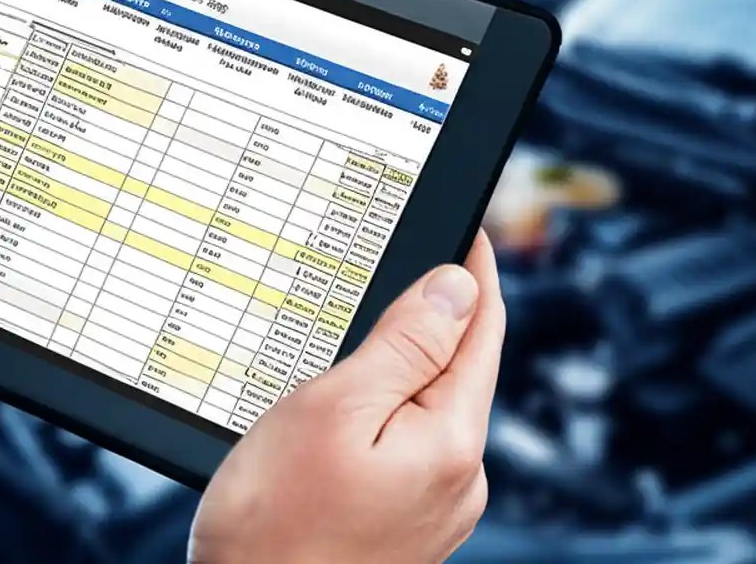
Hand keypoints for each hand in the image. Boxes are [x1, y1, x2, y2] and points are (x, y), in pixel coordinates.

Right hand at [190, 232, 503, 563]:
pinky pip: (405, 448)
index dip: (476, 273)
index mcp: (451, 442)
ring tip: (352, 346)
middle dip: (430, 321)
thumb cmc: (273, 524)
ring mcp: (434, 509)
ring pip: (427, 410)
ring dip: (399, 369)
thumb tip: (458, 287)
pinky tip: (341, 415)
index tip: (471, 228)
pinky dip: (382, 414)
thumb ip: (404, 346)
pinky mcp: (405, 527)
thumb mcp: (332, 409)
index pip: (482, 332)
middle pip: (458, 371)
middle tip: (395, 271)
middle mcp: (458, 480)